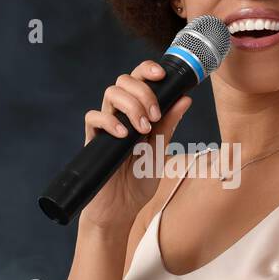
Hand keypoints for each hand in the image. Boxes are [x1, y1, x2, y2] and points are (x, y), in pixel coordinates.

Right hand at [78, 59, 192, 232]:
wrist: (121, 209)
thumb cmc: (139, 181)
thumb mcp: (160, 151)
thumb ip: (169, 125)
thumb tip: (185, 98)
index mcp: (138, 113)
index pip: (139, 80)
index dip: (147, 70)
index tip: (162, 75)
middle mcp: (121, 115)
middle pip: (124, 81)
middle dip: (143, 93)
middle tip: (155, 117)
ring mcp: (106, 126)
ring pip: (110, 94)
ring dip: (131, 106)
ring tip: (143, 128)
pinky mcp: (93, 140)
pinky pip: (94, 118)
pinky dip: (110, 121)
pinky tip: (124, 135)